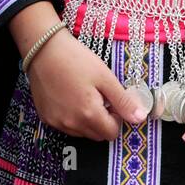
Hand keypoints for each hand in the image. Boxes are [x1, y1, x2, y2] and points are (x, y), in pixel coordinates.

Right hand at [27, 29, 146, 140]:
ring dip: (88, 120)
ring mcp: (56, 123)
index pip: (111, 133)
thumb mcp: (105, 77)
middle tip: (100, 97)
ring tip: (85, 95)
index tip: (112, 101)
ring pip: (82, 132)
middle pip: (97, 135)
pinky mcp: (46, 118)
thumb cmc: (76, 60)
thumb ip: (123, 101)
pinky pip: (66, 126)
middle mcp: (71, 124)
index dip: (117, 118)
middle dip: (103, 120)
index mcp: (88, 114)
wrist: (44, 49)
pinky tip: (71, 97)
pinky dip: (73, 118)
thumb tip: (140, 118)